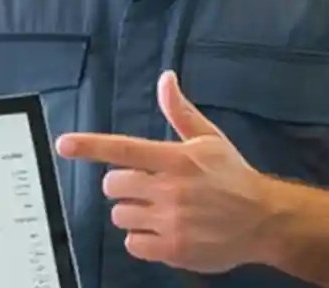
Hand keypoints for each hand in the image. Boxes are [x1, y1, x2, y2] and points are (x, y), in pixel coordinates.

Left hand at [55, 71, 279, 273]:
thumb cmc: (233, 176)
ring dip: (132, 211)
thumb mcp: (210, 139)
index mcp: (178, 159)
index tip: (65, 144)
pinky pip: (132, 244)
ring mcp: (171, 222)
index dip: (91, 146)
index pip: (125, 149)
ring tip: (158, 209)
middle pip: (114, 185)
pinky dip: (141, 238)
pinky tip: (161, 230)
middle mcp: (171, 189)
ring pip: (120, 215)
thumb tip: (165, 78)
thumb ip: (180, 111)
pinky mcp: (173, 250)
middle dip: (123, 185)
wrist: (263, 220)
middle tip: (145, 186)